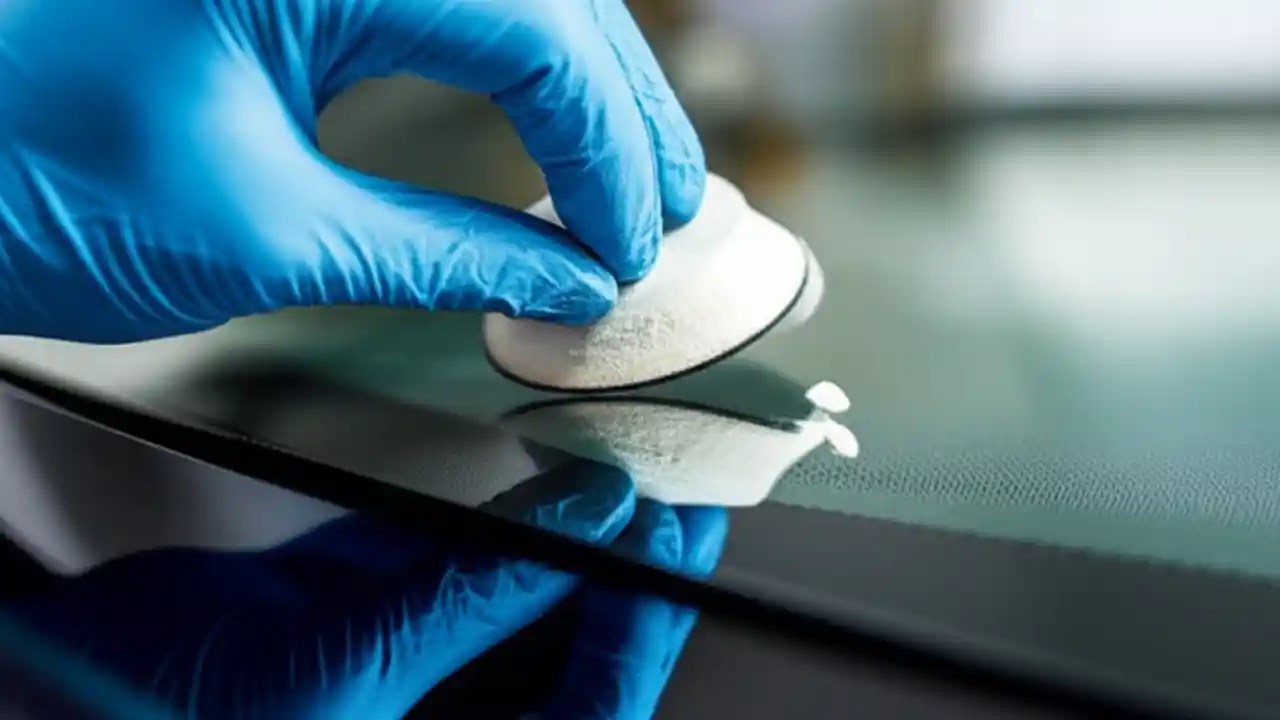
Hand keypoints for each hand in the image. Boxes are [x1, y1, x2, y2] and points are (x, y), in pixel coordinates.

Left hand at [0, 0, 704, 341]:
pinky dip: (509, 61)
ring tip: (627, 175)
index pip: (533, 31)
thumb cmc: (23, 182)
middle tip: (664, 209)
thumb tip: (567, 280)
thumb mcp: (265, 237)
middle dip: (618, 107)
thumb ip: (444, 254)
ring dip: (579, 78)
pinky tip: (543, 123)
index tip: (633, 242)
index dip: (606, 148)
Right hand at [6, 461, 727, 718]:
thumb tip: (585, 529)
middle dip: (621, 580)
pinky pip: (436, 560)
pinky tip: (521, 474)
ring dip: (560, 540)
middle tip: (668, 502)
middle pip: (565, 656)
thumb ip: (468, 599)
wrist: (48, 687)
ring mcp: (396, 666)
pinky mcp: (350, 611)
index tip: (676, 551)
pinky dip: (477, 518)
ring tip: (613, 475)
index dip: (642, 638)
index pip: (592, 716)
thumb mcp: (340, 676)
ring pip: (508, 602)